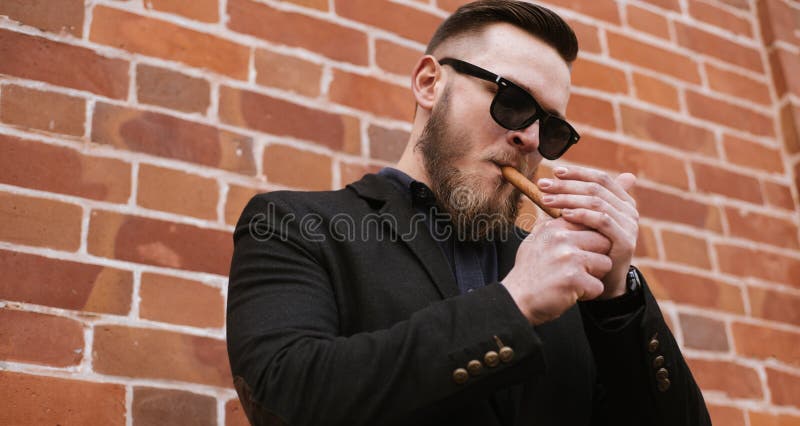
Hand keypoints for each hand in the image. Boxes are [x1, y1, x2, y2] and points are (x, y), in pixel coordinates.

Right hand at [502, 217, 612, 324]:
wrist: (516, 299)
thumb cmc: (529, 273)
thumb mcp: (536, 241)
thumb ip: (555, 229)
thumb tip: (574, 215)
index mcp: (553, 227)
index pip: (590, 224)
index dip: (591, 241)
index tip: (582, 252)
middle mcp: (561, 239)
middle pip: (604, 242)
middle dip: (597, 258)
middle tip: (581, 270)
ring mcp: (568, 258)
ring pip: (606, 263)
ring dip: (594, 277)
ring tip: (575, 281)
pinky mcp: (573, 279)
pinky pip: (599, 286)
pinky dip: (588, 294)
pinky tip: (571, 293)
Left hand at [537, 166, 638, 298]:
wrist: (600, 281)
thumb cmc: (587, 247)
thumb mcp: (579, 220)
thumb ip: (572, 199)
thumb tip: (556, 175)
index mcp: (621, 201)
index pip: (601, 178)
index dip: (578, 173)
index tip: (555, 172)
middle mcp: (629, 210)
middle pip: (596, 188)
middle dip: (567, 185)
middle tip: (544, 184)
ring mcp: (629, 225)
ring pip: (597, 202)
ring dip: (569, 198)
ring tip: (547, 199)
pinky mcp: (625, 241)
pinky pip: (602, 221)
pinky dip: (582, 214)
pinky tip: (564, 214)